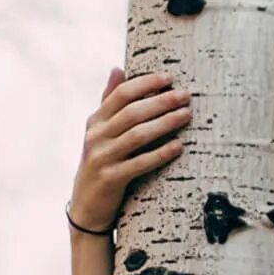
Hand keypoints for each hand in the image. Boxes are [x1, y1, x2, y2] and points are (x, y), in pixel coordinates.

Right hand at [69, 67, 191, 232]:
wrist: (86, 206)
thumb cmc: (102, 161)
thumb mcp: (100, 131)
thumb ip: (109, 101)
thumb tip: (117, 68)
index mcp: (95, 121)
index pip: (121, 94)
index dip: (145, 83)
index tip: (169, 77)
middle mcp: (96, 137)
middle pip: (132, 112)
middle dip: (161, 101)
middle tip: (185, 95)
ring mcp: (102, 158)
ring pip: (138, 135)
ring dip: (165, 123)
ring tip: (186, 115)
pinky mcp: (111, 179)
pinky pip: (139, 163)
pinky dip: (160, 153)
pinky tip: (179, 146)